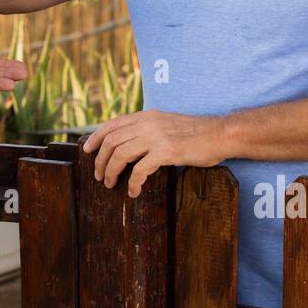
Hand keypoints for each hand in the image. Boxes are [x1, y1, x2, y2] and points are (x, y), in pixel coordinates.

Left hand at [82, 110, 226, 197]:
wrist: (220, 133)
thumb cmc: (196, 133)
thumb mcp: (167, 124)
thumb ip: (149, 129)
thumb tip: (130, 143)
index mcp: (146, 115)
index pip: (112, 123)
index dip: (96, 137)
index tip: (87, 150)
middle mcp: (148, 123)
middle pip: (112, 140)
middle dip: (100, 160)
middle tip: (99, 175)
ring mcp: (156, 136)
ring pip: (120, 154)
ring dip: (111, 171)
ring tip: (110, 184)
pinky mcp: (166, 151)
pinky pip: (140, 170)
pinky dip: (132, 182)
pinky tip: (134, 191)